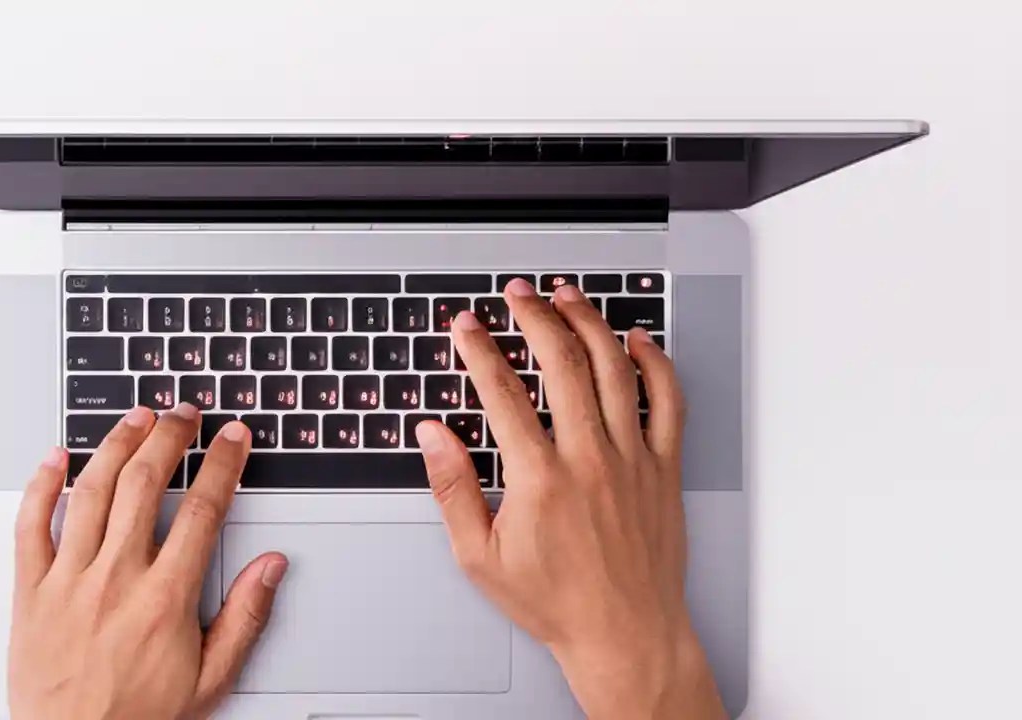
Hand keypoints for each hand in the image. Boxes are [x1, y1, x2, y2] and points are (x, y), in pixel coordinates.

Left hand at [9, 404, 287, 719]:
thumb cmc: (137, 719)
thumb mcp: (210, 678)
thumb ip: (245, 617)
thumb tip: (271, 568)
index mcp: (165, 597)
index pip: (203, 509)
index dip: (222, 464)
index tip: (231, 439)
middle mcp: (116, 578)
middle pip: (146, 483)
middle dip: (170, 437)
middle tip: (184, 415)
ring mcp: (69, 580)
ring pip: (93, 491)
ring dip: (117, 444)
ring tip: (137, 418)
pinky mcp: (31, 591)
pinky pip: (31, 525)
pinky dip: (42, 485)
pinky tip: (57, 458)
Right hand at [416, 280, 725, 718]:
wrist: (625, 636)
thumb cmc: (555, 602)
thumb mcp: (480, 555)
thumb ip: (452, 488)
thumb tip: (433, 435)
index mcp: (539, 478)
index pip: (500, 391)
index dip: (478, 348)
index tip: (466, 326)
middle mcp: (588, 458)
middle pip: (560, 362)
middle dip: (533, 316)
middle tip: (516, 294)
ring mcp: (632, 459)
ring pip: (613, 369)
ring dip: (588, 323)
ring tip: (567, 297)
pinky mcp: (664, 468)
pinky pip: (667, 401)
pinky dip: (655, 363)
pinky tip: (637, 341)